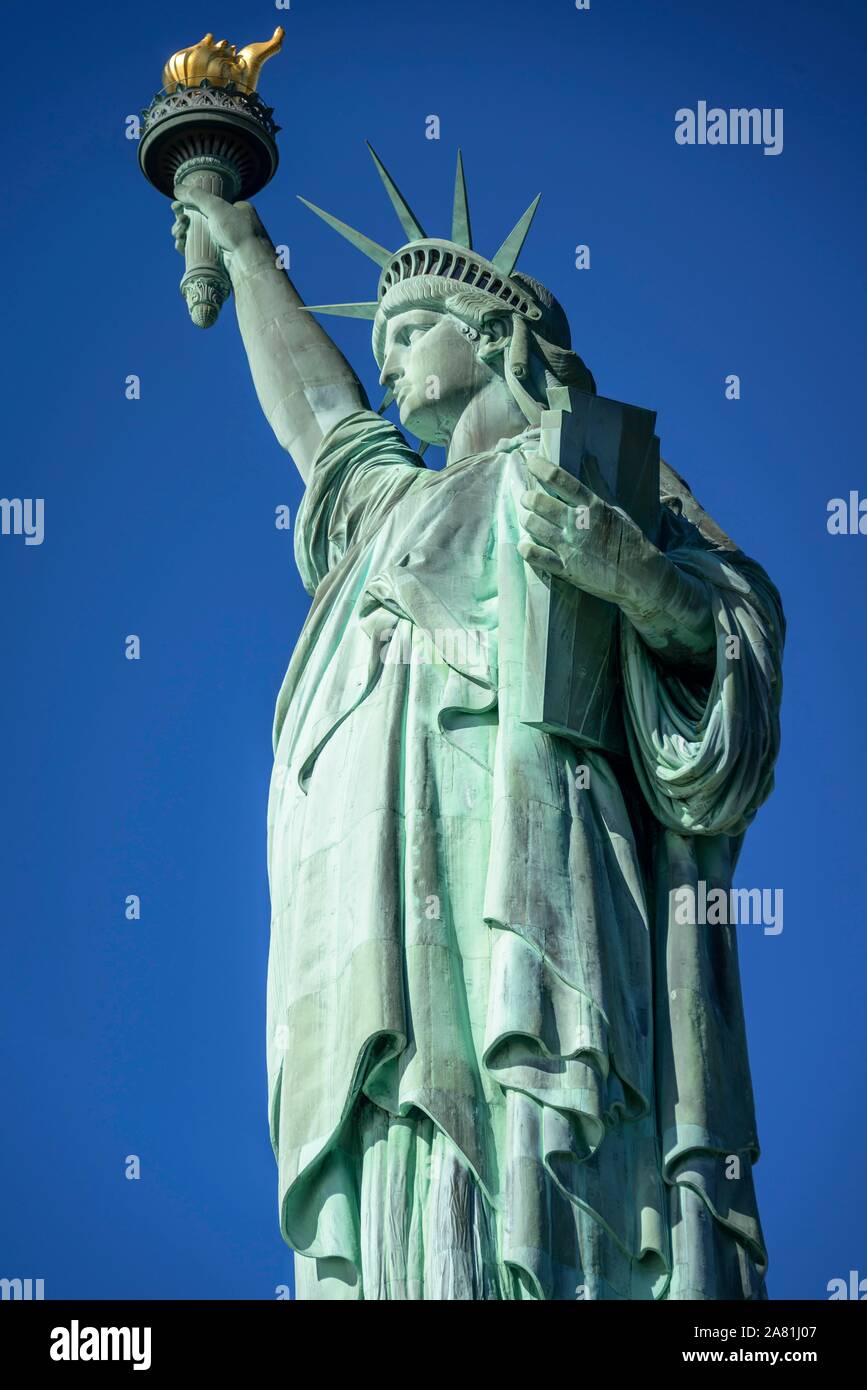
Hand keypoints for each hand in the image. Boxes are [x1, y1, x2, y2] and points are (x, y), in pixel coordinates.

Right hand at [170, 185, 263, 259]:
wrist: (250, 265)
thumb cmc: (237, 233)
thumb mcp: (217, 207)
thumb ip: (196, 196)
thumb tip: (177, 188)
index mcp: (236, 210)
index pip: (207, 204)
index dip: (189, 204)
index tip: (176, 208)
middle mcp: (232, 226)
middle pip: (199, 220)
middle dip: (183, 221)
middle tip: (180, 223)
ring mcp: (225, 244)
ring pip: (197, 236)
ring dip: (182, 233)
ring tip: (179, 234)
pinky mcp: (219, 260)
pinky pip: (200, 251)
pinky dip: (187, 247)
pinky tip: (180, 245)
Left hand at [517, 451, 648, 605]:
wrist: (639, 575)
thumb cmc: (629, 539)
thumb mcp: (615, 508)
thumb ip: (597, 484)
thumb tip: (588, 458)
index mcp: (591, 505)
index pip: (560, 479)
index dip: (541, 467)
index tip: (531, 462)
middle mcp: (578, 523)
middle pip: (539, 502)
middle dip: (528, 497)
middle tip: (527, 498)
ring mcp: (569, 547)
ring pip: (533, 525)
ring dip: (526, 518)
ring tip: (527, 517)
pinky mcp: (564, 568)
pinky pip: (534, 555)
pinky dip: (525, 546)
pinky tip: (525, 542)